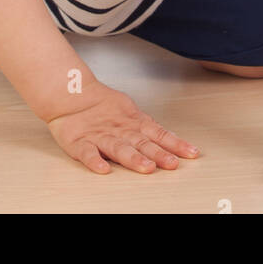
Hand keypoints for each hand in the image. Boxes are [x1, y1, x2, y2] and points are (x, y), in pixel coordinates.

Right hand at [45, 82, 201, 174]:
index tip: (192, 153)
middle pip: (141, 142)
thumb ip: (147, 127)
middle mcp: (119, 131)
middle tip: (171, 164)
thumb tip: (171, 140)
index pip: (158, 133)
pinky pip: (87, 153)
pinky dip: (94, 161)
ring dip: (133, 158)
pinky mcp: (79, 143)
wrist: (70, 93)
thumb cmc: (102, 106)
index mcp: (132, 123)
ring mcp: (100, 136)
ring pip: (118, 148)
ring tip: (146, 168)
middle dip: (157, 154)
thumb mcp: (129, 112)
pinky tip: (103, 170)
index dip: (175, 143)